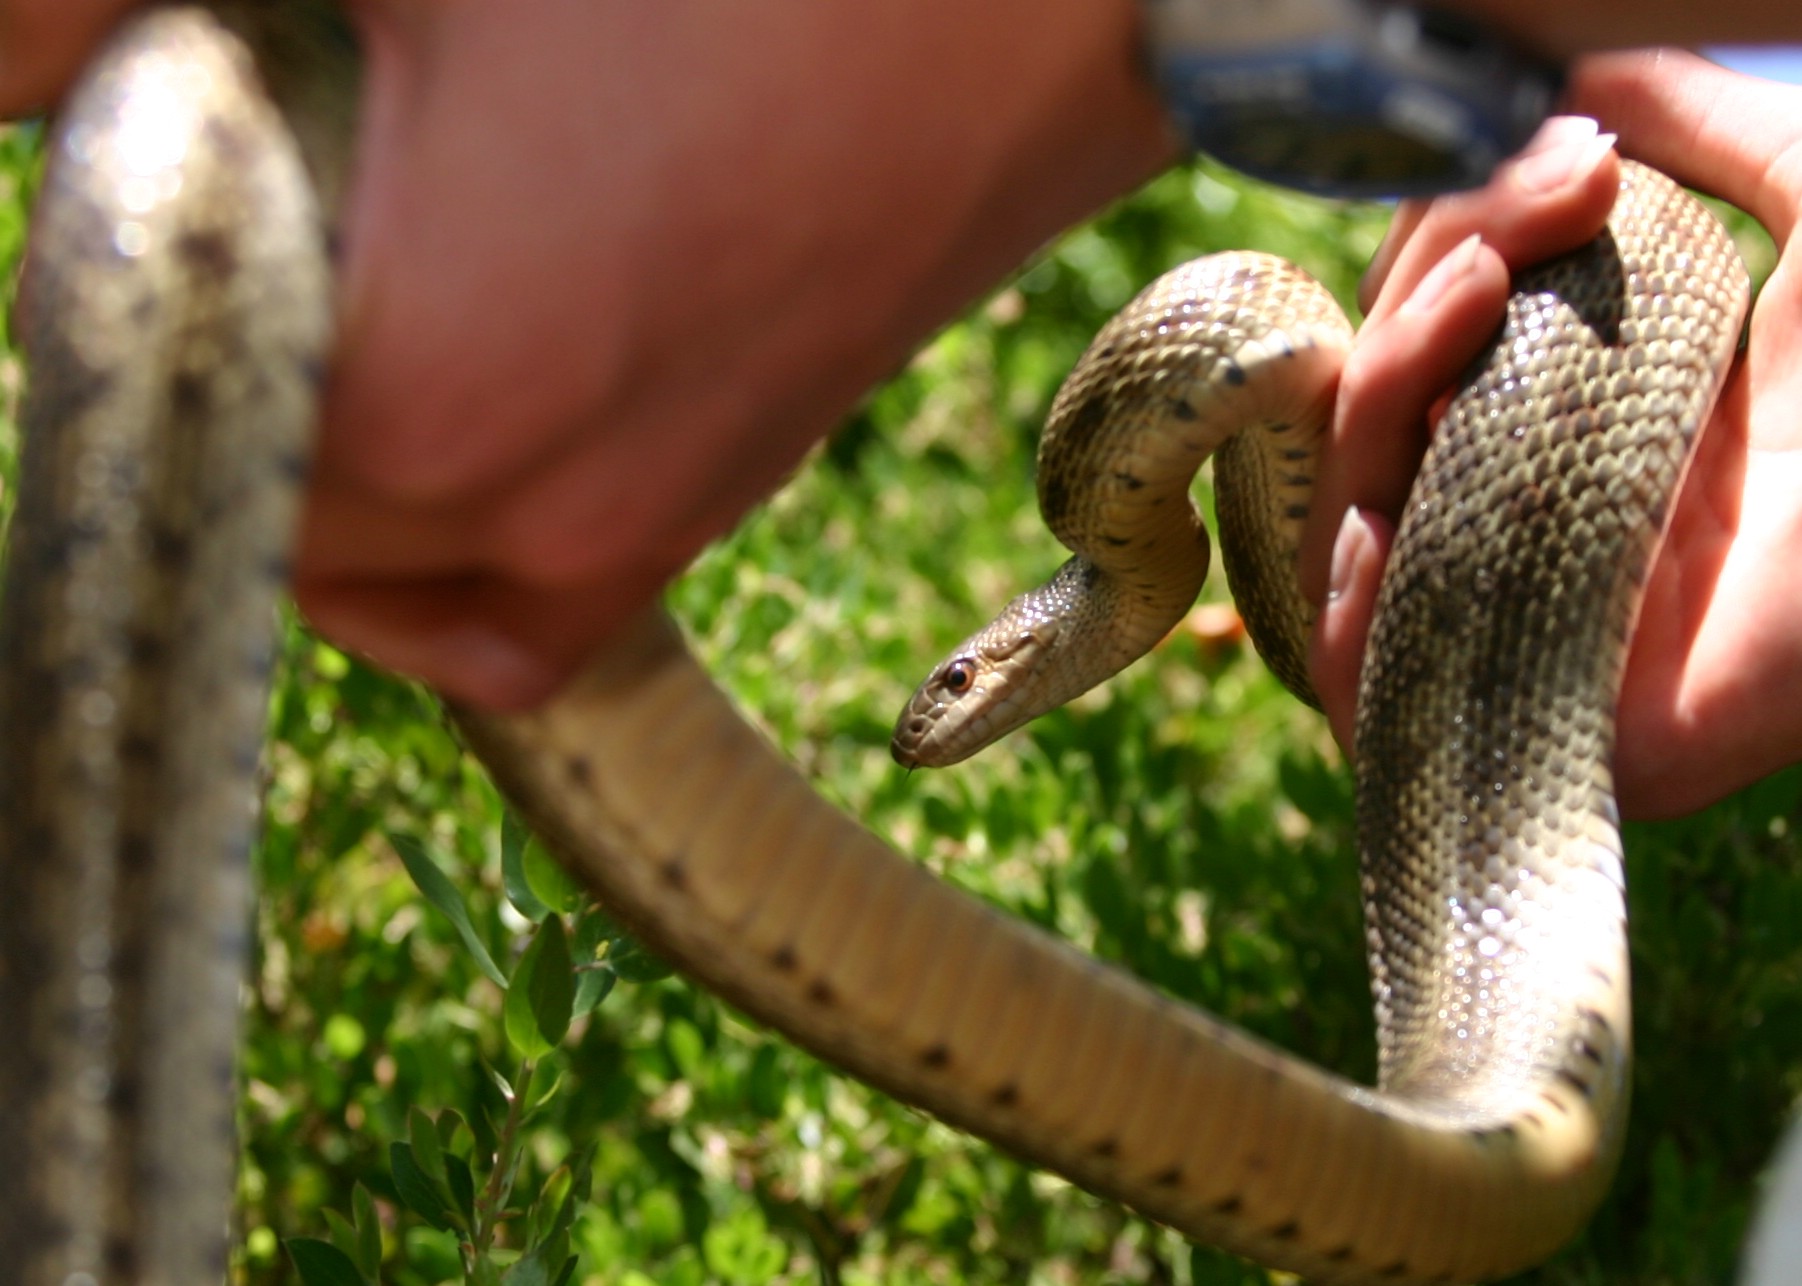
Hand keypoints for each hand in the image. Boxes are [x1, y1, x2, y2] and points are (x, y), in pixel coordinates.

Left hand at [0, 0, 1177, 707]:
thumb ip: (96, 5)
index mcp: (407, 381)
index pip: (119, 361)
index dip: (121, 221)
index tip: (190, 102)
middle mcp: (509, 517)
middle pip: (241, 480)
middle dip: (217, 335)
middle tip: (294, 166)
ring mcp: (619, 540)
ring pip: (361, 560)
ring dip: (312, 441)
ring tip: (365, 275)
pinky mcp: (701, 518)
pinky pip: (508, 616)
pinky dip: (435, 553)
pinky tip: (451, 421)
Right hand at [1307, 51, 1801, 818]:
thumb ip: (1723, 139)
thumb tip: (1591, 66)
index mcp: (1575, 447)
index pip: (1447, 347)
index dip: (1465, 236)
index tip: (1561, 142)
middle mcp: (1507, 530)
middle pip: (1392, 399)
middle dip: (1446, 261)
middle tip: (1556, 171)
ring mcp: (1476, 618)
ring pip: (1358, 476)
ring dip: (1404, 338)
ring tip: (1496, 254)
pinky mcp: (1459, 702)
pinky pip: (1349, 597)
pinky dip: (1378, 445)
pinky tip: (1451, 347)